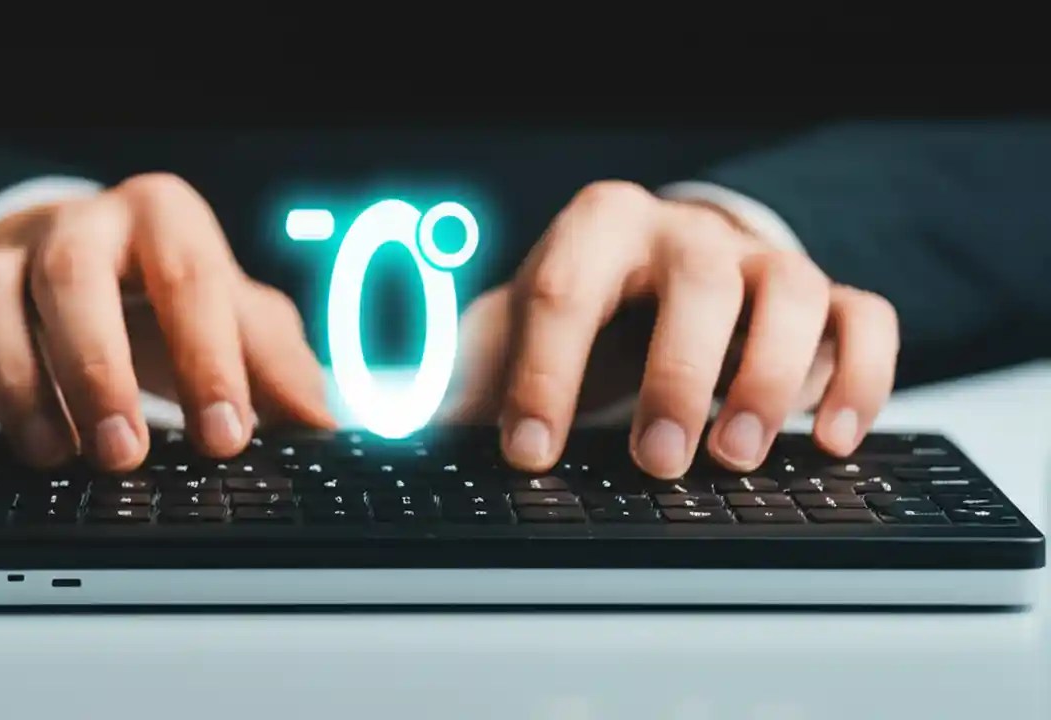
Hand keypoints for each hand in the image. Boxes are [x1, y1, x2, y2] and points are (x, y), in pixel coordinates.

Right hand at [0, 173, 334, 469]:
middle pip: (70, 275)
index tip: (226, 439)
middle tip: (124, 456)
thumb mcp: (236, 317)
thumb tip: (324, 424)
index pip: (188, 277)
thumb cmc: (170, 297)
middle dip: (97, 369)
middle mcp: (76, 227)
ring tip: (54, 456)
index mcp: (161, 220)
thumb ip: (277, 363)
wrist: (87, 262)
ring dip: (14, 383)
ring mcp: (0, 259)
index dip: (209, 359)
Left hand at [446, 181, 898, 478]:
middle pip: (693, 283)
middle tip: (655, 461)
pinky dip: (862, 377)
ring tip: (737, 456)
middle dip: (675, 376)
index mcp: (596, 229)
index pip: (563, 291)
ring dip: (771, 379)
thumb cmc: (584, 314)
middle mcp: (685, 233)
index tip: (528, 453)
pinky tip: (834, 440)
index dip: (543, 374)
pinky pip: (866, 319)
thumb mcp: (513, 330)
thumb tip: (374, 417)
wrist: (662, 277)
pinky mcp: (826, 297)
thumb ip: (454, 369)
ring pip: (789, 293)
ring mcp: (762, 260)